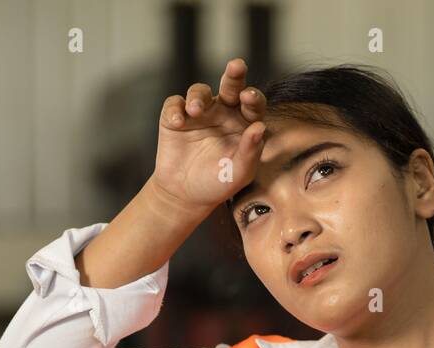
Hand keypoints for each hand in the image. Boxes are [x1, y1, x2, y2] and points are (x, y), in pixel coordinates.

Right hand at [151, 57, 267, 213]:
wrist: (185, 195)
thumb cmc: (218, 183)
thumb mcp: (238, 173)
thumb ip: (250, 152)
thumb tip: (259, 127)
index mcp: (244, 122)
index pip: (253, 104)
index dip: (252, 98)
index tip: (248, 97)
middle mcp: (223, 112)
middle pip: (230, 86)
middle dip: (233, 74)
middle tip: (236, 66)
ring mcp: (199, 112)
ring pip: (199, 91)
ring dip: (198, 96)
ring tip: (195, 110)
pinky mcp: (175, 117)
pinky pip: (175, 104)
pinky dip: (175, 109)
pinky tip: (178, 121)